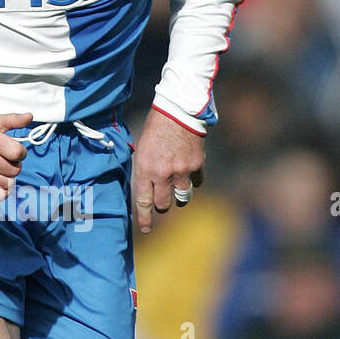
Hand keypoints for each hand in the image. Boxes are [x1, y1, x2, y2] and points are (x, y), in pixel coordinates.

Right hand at [0, 108, 32, 199]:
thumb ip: (12, 120)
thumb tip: (30, 117)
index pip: (18, 153)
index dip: (21, 153)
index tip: (14, 152)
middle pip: (15, 170)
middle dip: (14, 166)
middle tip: (5, 161)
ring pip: (8, 184)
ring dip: (7, 178)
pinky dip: (1, 190)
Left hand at [132, 107, 204, 233]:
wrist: (178, 109)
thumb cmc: (155, 127)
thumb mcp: (142, 149)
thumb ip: (144, 170)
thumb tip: (147, 189)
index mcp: (145, 169)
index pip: (143, 201)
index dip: (144, 218)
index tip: (145, 228)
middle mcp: (163, 174)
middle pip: (164, 204)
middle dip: (162, 204)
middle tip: (162, 200)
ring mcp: (181, 171)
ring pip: (182, 197)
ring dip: (179, 196)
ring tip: (176, 187)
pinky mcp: (197, 165)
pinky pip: (196, 183)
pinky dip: (193, 180)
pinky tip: (189, 171)